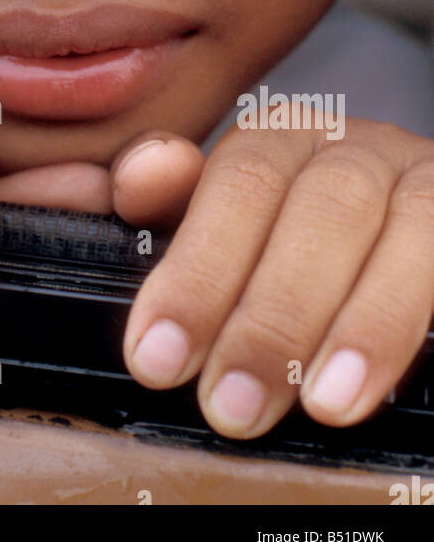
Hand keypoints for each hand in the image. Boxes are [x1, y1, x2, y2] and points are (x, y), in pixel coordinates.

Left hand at [118, 119, 433, 437]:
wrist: (388, 242)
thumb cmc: (286, 243)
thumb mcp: (219, 227)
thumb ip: (172, 206)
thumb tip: (137, 179)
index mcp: (280, 137)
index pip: (237, 185)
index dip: (196, 273)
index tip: (157, 356)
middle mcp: (353, 147)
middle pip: (319, 208)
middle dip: (270, 315)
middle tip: (231, 404)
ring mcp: (420, 180)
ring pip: (405, 226)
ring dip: (363, 323)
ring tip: (322, 405)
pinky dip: (416, 316)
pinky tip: (382, 375)